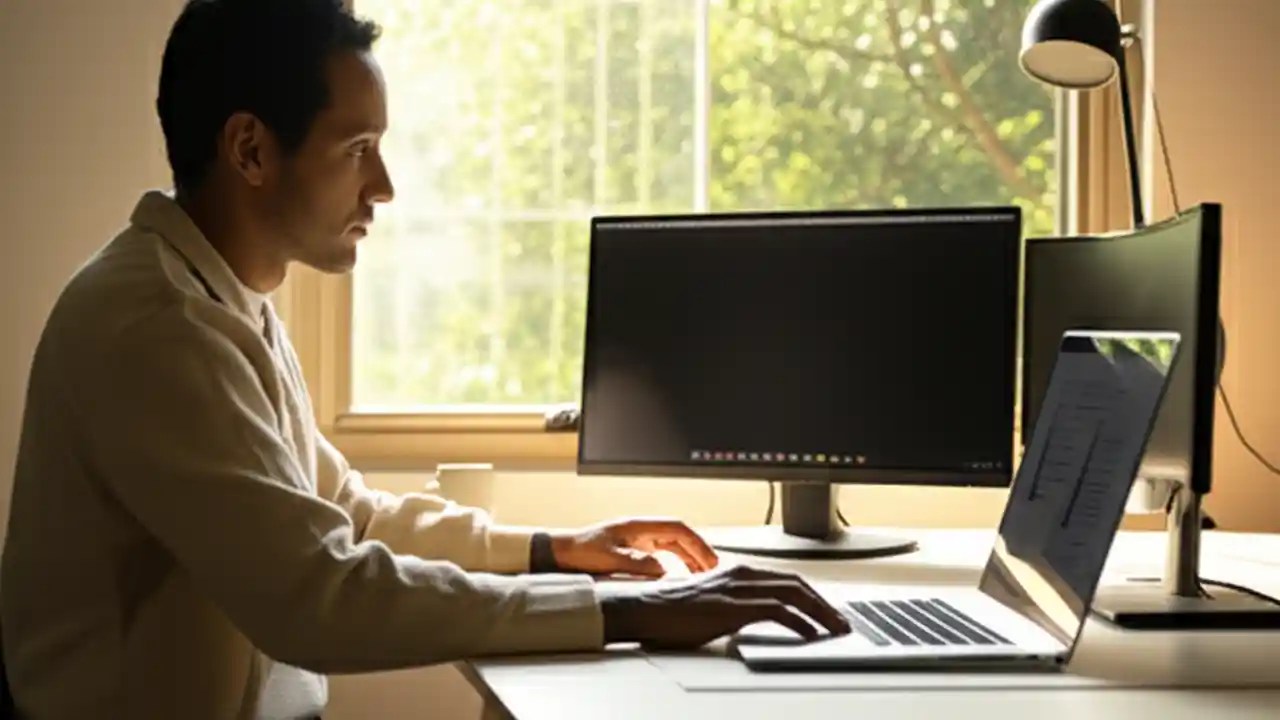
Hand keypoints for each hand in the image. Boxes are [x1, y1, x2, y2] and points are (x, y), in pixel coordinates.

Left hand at [549, 518, 718, 577]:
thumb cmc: (583, 551)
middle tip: (714, 569)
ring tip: (704, 573)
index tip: (710, 560)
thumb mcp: (611, 558)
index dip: (698, 543)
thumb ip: (638, 563)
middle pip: (680, 536)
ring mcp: (640, 538)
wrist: (564, 552)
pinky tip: (683, 574)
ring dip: (690, 557)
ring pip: (674, 544)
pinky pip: (665, 552)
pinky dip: (678, 561)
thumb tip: (664, 570)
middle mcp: (643, 529)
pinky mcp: (636, 548)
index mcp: (639, 526)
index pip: (678, 529)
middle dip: (699, 551)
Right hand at [598, 564, 851, 649]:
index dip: (813, 594)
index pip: (786, 578)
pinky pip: (778, 611)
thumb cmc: (671, 609)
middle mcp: (742, 574)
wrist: (645, 608)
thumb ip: (735, 601)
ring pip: (794, 594)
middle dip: (824, 603)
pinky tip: (810, 635)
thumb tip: (757, 615)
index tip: (828, 610)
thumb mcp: (711, 600)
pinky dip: (800, 623)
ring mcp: (738, 588)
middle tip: (841, 621)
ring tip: (835, 630)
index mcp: (738, 570)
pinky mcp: (733, 607)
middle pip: (797, 583)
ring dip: (820, 613)